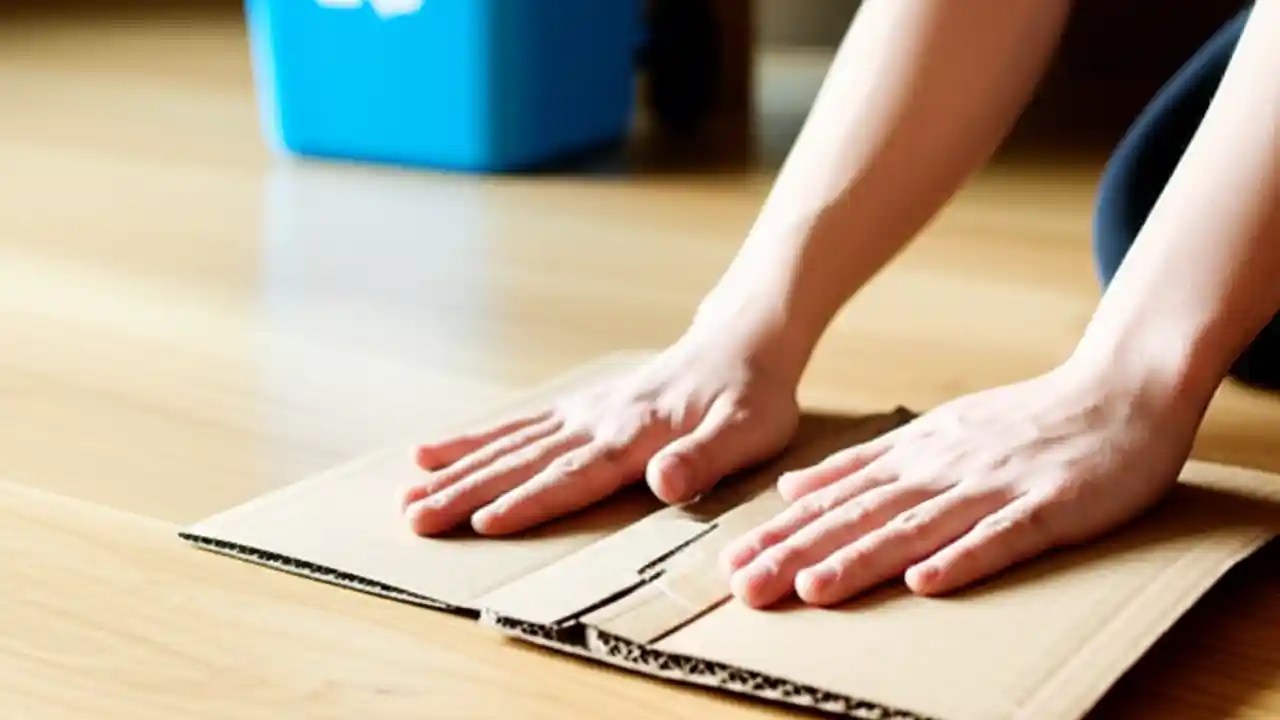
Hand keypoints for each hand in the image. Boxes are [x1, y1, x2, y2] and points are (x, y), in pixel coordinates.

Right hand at [401, 330, 802, 535]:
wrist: (741, 342)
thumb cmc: (752, 396)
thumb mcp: (748, 432)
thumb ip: (704, 458)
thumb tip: (663, 481)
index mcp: (634, 437)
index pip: (572, 477)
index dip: (528, 502)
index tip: (481, 522)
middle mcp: (597, 423)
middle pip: (523, 463)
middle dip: (467, 492)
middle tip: (415, 517)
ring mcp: (582, 413)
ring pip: (509, 445)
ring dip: (458, 471)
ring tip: (408, 493)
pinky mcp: (578, 408)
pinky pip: (517, 426)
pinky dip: (474, 440)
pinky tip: (434, 450)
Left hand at [720, 359, 1207, 607]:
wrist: (1119, 390)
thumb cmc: (1024, 421)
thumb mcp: (932, 433)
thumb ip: (865, 463)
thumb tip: (794, 487)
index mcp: (913, 455)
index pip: (834, 499)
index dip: (781, 531)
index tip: (731, 562)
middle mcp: (941, 467)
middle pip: (860, 515)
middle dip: (799, 552)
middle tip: (747, 587)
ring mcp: (993, 484)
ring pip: (916, 526)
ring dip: (862, 558)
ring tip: (812, 589)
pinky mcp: (1048, 503)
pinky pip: (1001, 534)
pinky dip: (964, 558)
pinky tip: (926, 584)